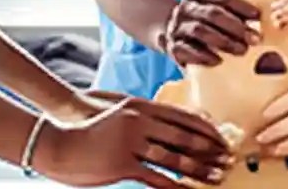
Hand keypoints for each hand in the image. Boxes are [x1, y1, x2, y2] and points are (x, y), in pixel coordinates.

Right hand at [34, 95, 232, 187]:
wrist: (58, 143)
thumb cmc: (91, 131)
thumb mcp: (121, 115)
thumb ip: (146, 118)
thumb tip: (175, 126)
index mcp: (141, 106)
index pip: (183, 117)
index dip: (207, 129)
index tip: (223, 139)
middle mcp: (139, 120)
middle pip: (184, 137)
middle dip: (210, 150)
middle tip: (229, 159)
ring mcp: (131, 142)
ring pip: (175, 158)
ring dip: (200, 170)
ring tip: (218, 177)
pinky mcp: (123, 164)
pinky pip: (157, 177)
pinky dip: (178, 186)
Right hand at [162, 0, 260, 66]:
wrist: (171, 33)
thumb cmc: (201, 18)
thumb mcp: (210, 3)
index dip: (241, 6)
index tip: (257, 16)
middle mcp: (185, 8)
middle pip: (213, 14)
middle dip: (236, 27)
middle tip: (254, 39)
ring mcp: (177, 27)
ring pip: (201, 31)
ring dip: (223, 41)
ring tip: (241, 51)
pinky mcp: (172, 46)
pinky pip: (186, 50)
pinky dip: (203, 56)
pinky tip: (219, 61)